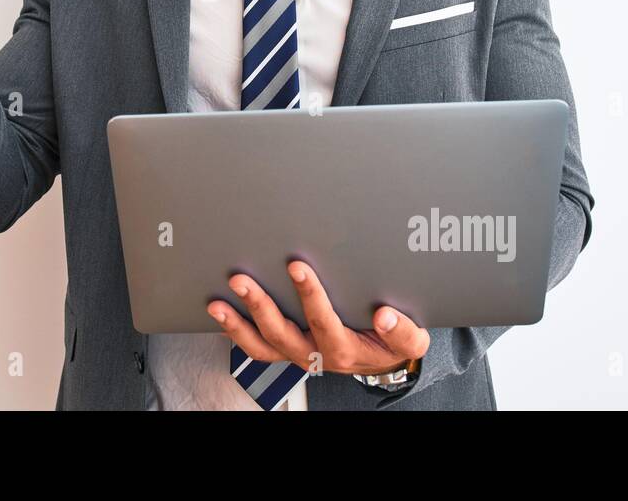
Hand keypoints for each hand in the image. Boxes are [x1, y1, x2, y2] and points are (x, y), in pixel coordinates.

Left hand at [207, 261, 429, 376]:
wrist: (382, 360)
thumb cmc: (391, 342)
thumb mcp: (410, 338)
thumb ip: (403, 330)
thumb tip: (386, 316)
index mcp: (343, 349)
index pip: (323, 321)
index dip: (309, 295)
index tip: (297, 267)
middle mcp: (315, 354)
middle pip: (280, 332)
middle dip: (259, 304)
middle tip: (241, 279)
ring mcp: (297, 354)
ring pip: (261, 344)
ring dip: (236, 323)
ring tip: (217, 302)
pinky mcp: (286, 351)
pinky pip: (256, 347)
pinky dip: (235, 331)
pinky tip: (220, 313)